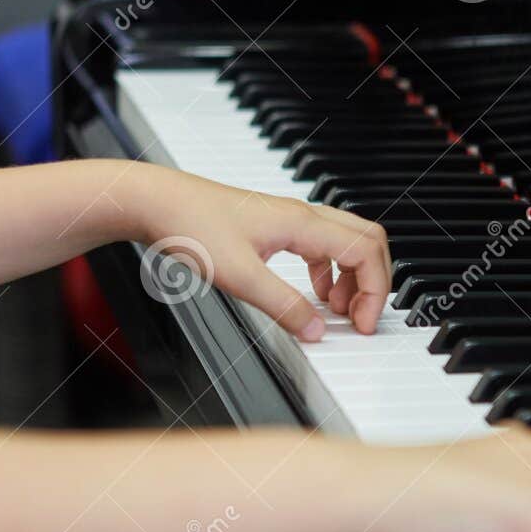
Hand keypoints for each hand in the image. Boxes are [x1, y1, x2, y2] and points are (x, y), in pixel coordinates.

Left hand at [134, 166, 390, 339]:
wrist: (156, 200)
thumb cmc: (190, 224)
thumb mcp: (239, 276)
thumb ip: (282, 306)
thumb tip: (315, 330)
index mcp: (303, 223)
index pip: (365, 252)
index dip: (374, 291)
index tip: (361, 323)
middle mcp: (303, 216)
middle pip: (367, 241)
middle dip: (373, 283)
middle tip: (361, 319)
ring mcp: (291, 219)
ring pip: (346, 242)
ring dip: (352, 278)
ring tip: (337, 310)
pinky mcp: (276, 225)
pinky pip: (322, 246)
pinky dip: (330, 272)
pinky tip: (314, 292)